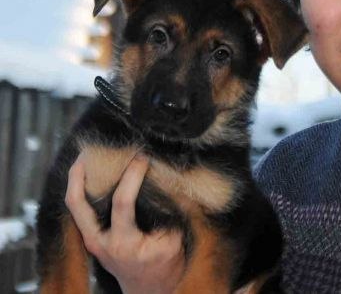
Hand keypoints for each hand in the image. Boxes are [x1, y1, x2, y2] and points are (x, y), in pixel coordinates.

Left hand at [65, 153, 184, 293]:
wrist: (148, 288)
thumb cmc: (164, 263)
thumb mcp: (174, 238)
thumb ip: (173, 210)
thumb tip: (175, 178)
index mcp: (124, 243)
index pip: (122, 202)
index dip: (132, 176)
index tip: (142, 157)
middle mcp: (100, 242)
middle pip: (78, 204)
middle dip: (79, 176)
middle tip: (88, 152)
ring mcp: (92, 240)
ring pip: (73, 206)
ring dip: (75, 180)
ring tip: (83, 157)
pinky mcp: (92, 236)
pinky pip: (80, 210)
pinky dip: (82, 189)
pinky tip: (90, 173)